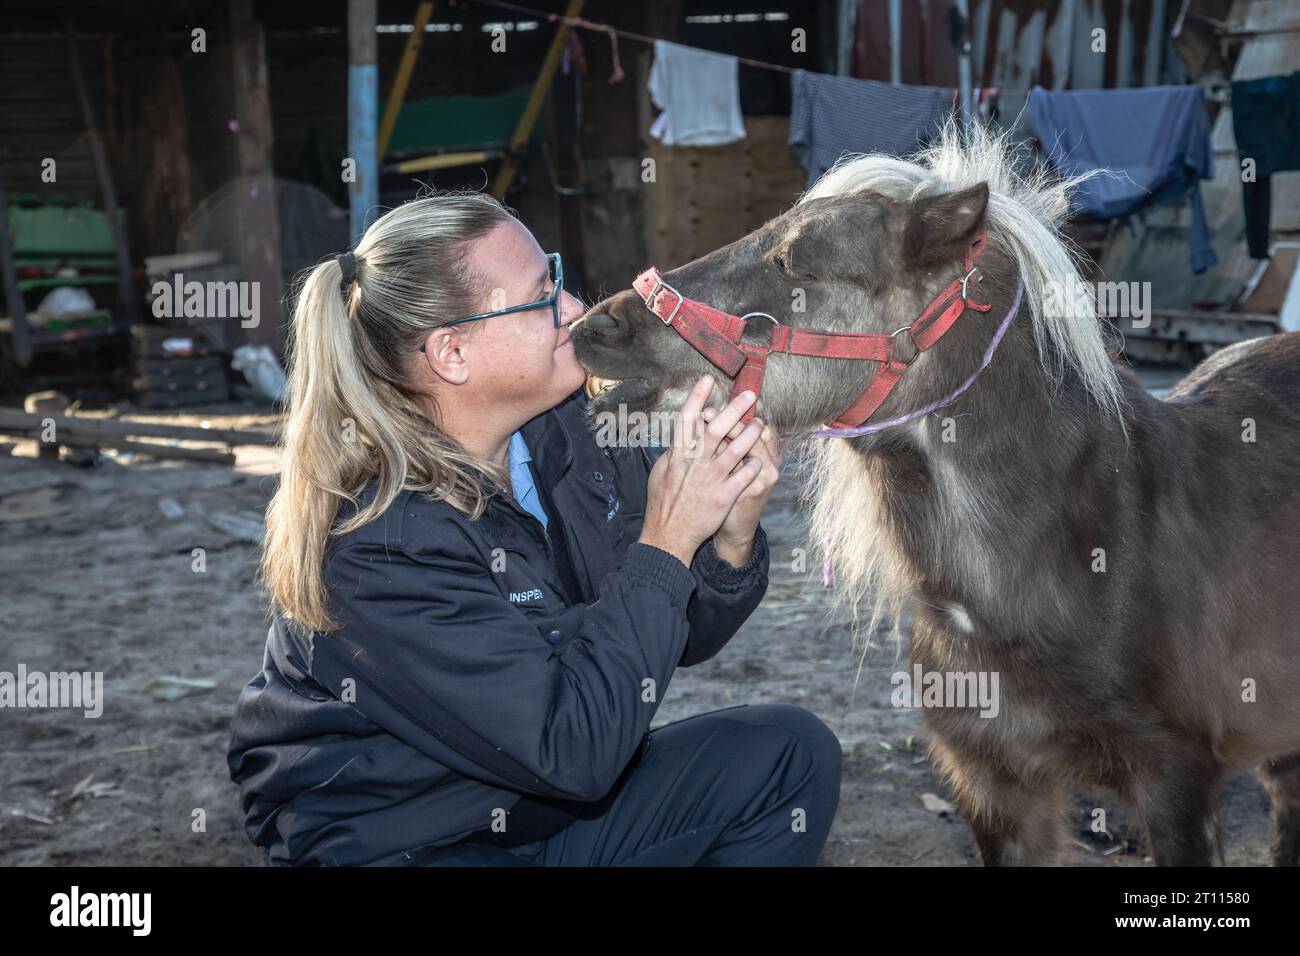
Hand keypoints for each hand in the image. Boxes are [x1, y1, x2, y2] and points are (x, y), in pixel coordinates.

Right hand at [638, 375, 767, 567]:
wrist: (670, 534)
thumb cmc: (664, 502)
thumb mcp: (660, 473)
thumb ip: (672, 453)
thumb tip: (680, 436)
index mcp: (677, 454)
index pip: (687, 419)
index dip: (697, 397)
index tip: (707, 379)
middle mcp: (695, 463)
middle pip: (717, 428)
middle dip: (734, 408)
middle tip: (749, 395)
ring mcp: (711, 479)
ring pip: (736, 449)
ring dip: (750, 433)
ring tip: (760, 423)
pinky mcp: (724, 495)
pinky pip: (745, 474)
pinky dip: (753, 463)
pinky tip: (759, 458)